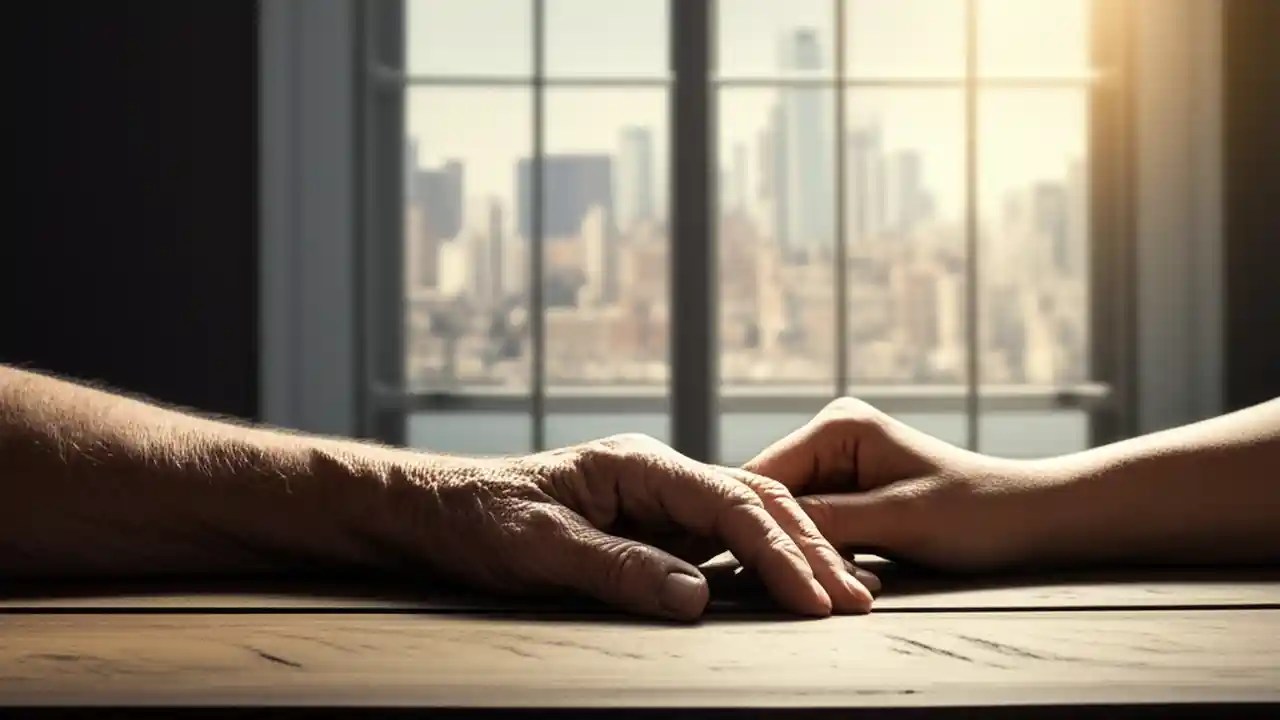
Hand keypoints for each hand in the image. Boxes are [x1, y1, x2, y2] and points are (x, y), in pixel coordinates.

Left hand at [380, 434, 876, 620]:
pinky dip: (763, 565)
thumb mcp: (537, 547)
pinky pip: (722, 542)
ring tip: (844, 597)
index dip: (777, 552)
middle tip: (853, 603)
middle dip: (808, 551)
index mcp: (638, 464)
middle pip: (755, 502)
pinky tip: (790, 589)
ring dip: (796, 556)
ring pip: (748, 519)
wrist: (440, 510)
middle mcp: (658, 474)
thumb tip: (697, 599)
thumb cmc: (479, 519)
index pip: (729, 502)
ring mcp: (659, 499)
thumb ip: (615, 569)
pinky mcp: (653, 526)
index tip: (813, 599)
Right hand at [745, 398, 1046, 571]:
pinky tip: (828, 585)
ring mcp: (842, 468)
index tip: (726, 563)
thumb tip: (758, 535)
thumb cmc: (978, 513)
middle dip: (777, 542)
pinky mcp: (854, 498)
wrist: (1033, 521)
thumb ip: (827, 522)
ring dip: (802, 555)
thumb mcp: (896, 519)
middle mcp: (832, 439)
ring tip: (800, 592)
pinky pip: (820, 530)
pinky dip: (823, 558)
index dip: (747, 520)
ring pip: (795, 520)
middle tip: (766, 590)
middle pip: (775, 498)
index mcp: (837, 425)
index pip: (765, 474)